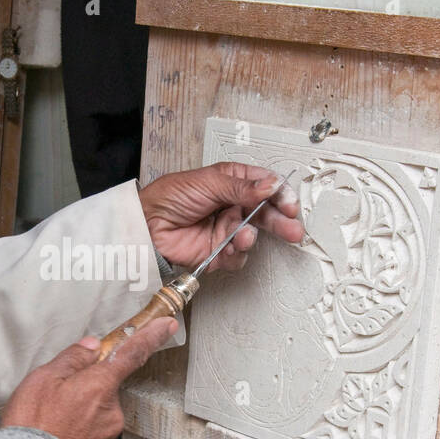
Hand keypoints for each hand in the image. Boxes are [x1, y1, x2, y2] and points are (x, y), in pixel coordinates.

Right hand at [1, 317, 176, 438]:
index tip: (167, 325)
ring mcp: (109, 438)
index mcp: (99, 386)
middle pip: (106, 391)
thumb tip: (91, 347)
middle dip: (87, 392)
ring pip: (100, 417)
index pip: (132, 353)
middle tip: (58, 401)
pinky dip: (80, 438)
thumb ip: (72, 359)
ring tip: (53, 425)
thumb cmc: (32, 425)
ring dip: (82, 417)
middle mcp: (111, 412)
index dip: (151, 336)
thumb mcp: (43, 379)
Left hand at [138, 162, 303, 272]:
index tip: (289, 204)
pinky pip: (237, 256)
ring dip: (250, 238)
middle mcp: (232, 205)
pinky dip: (235, 254)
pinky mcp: (218, 251)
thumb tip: (270, 185)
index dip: (280, 195)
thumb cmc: (169, 197)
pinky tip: (227, 248)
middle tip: (292, 229)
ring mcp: (226, 228)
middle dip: (280, 222)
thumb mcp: (208, 183)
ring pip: (253, 236)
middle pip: (265, 213)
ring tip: (243, 236)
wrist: (147, 225)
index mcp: (232, 182)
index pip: (265, 186)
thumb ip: (242, 187)